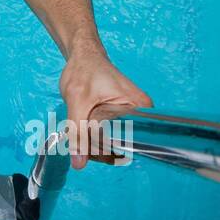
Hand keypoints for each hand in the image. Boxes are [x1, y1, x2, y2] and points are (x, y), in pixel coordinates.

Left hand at [58, 46, 152, 169]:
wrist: (81, 55)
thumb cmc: (83, 71)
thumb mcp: (77, 102)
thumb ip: (78, 133)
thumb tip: (79, 164)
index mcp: (140, 107)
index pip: (139, 142)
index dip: (117, 153)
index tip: (97, 154)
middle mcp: (142, 112)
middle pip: (127, 144)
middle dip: (104, 150)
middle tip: (84, 144)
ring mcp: (132, 113)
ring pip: (118, 141)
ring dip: (99, 144)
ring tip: (83, 133)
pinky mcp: (122, 115)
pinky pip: (113, 134)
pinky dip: (99, 137)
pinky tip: (86, 132)